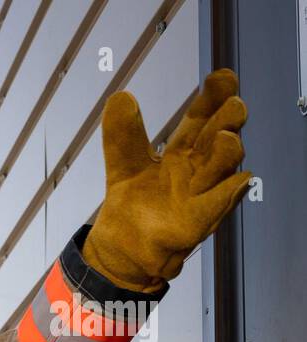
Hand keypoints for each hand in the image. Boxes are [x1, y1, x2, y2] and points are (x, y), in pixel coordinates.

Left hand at [83, 69, 251, 292]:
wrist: (123, 251)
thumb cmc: (133, 208)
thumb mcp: (123, 167)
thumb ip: (122, 136)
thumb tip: (120, 96)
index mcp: (182, 152)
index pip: (202, 117)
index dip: (214, 95)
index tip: (221, 77)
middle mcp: (199, 168)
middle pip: (222, 133)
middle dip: (229, 116)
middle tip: (231, 104)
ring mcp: (203, 192)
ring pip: (229, 163)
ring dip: (228, 150)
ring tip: (223, 138)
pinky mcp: (199, 219)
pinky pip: (222, 200)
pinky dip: (227, 190)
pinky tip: (233, 181)